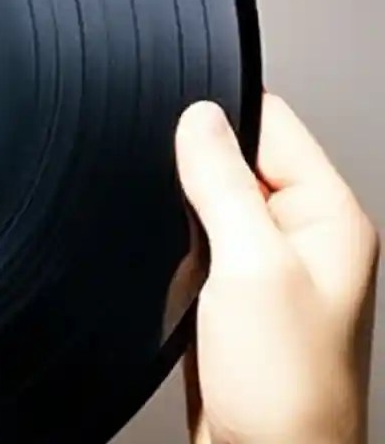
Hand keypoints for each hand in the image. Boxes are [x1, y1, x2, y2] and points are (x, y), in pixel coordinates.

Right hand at [176, 94, 378, 443]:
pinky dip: (176, 251)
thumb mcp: (250, 266)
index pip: (273, 124)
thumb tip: (198, 118)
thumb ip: (224, 184)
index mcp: (329, 216)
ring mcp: (269, 267)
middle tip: (182, 212)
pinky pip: (197, 245)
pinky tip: (176, 278)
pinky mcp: (234, 296)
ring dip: (182, 216)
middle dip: (193, 171)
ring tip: (186, 257)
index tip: (176, 123)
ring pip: (210, 202)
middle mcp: (304, 236)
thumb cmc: (284, 390)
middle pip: (236, 160)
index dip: (219, 115)